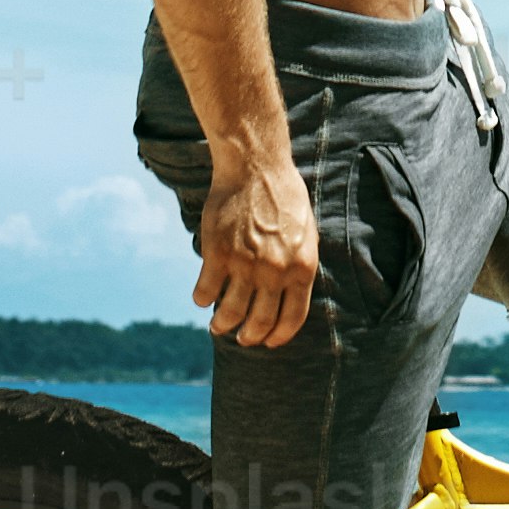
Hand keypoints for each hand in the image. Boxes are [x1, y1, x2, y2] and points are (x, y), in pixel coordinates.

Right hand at [195, 141, 318, 350]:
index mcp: (301, 267)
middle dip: (250, 336)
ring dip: (223, 325)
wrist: (256, 166)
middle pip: (260, 321)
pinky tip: (202, 300)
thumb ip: (299, 264)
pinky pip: (207, 289)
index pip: (292, 317)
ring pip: (231, 312)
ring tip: (219, 327)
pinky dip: (202, 299)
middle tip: (243, 339)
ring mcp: (245, 264)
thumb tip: (291, 292)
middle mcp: (275, 271)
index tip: (270, 342)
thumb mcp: (306, 232)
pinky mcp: (218, 253)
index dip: (279, 335)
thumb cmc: (284, 196)